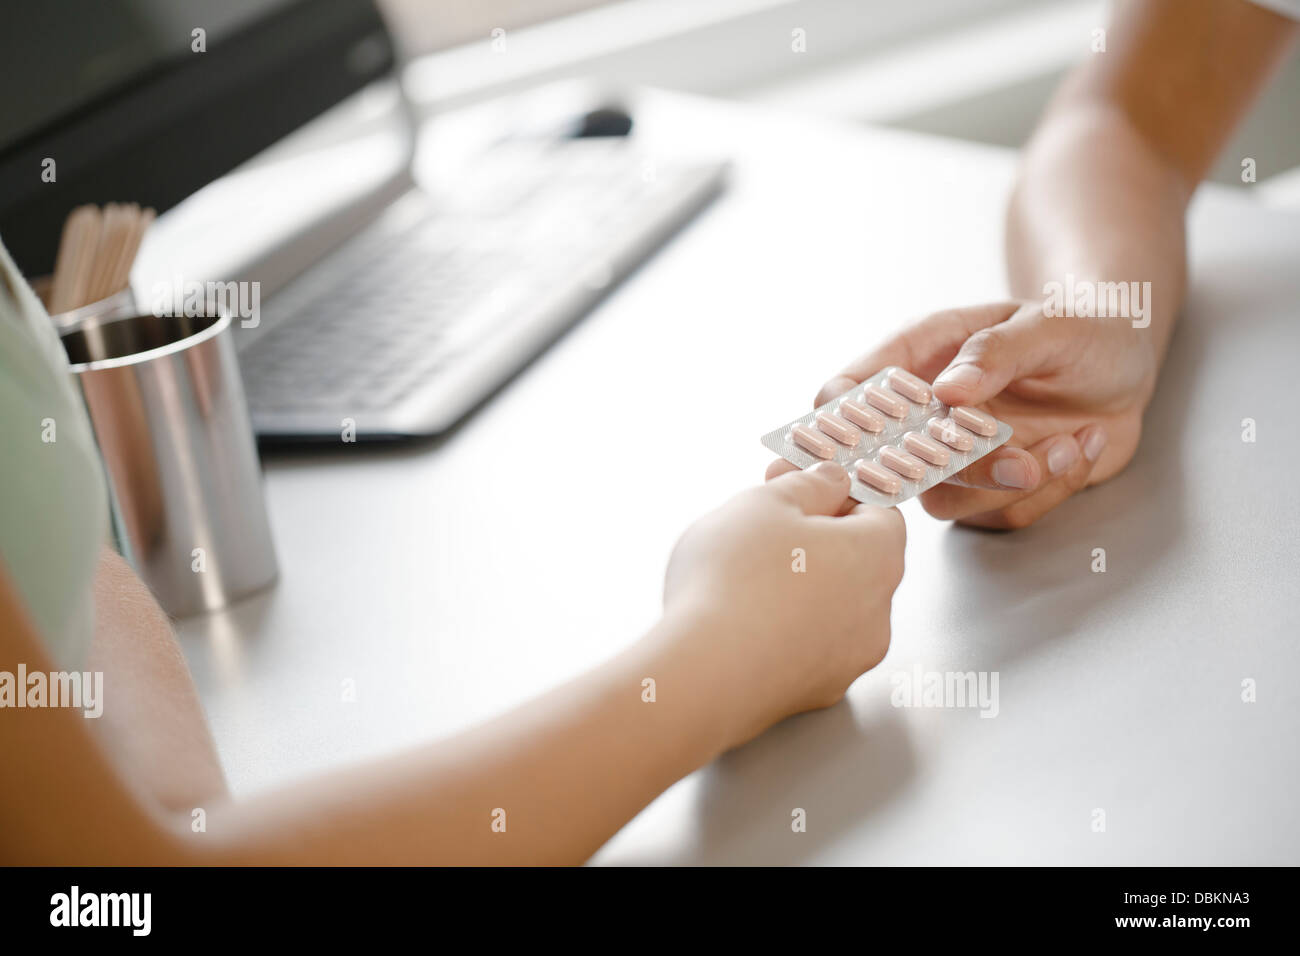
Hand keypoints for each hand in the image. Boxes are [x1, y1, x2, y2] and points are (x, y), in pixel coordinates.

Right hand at [662, 462, 904, 747]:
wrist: (702, 676)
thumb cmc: (733, 583)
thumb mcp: (766, 502)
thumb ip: (807, 483)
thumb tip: (831, 481)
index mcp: (877, 555)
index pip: (879, 509)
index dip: (835, 490)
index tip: (797, 483)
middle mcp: (877, 612)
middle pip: (854, 559)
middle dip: (811, 535)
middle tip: (760, 520)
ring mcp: (848, 658)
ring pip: (829, 604)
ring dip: (796, 584)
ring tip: (740, 572)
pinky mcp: (814, 692)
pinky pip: (806, 644)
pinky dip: (782, 627)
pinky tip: (740, 617)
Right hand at [815, 302, 1157, 527]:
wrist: (1123, 366)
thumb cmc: (1077, 329)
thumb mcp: (1048, 325)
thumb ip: (995, 353)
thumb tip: (946, 390)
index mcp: (919, 357)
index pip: (847, 390)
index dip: (843, 418)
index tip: (879, 435)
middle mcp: (927, 413)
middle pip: (895, 463)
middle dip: (964, 470)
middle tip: (1021, 462)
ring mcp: (956, 458)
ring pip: (949, 502)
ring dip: (1015, 486)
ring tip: (1068, 443)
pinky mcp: (993, 491)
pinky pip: (1004, 516)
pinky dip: (1053, 489)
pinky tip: (1081, 444)